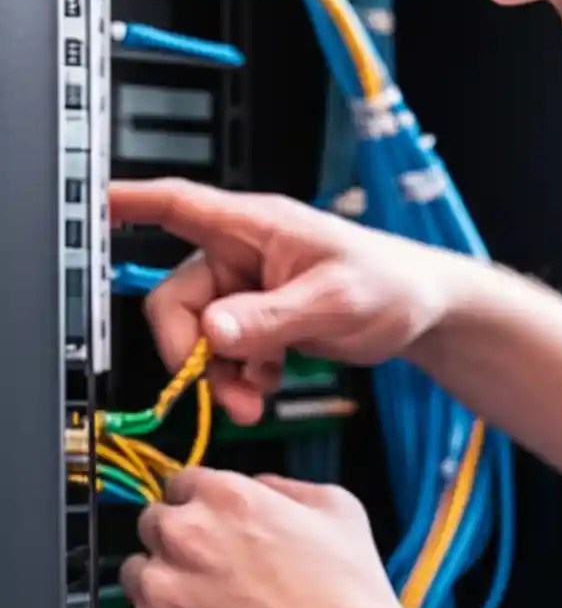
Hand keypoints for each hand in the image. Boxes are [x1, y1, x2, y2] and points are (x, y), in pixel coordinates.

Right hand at [109, 178, 474, 424]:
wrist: (423, 311)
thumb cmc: (392, 283)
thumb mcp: (335, 301)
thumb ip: (274, 318)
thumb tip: (215, 332)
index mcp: (256, 228)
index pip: (178, 206)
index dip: (130, 206)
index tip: (93, 211)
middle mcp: (243, 256)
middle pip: (178, 300)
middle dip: (192, 352)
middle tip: (226, 391)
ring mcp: (250, 291)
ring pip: (200, 336)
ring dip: (218, 375)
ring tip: (254, 402)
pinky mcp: (262, 322)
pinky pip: (226, 354)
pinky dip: (240, 377)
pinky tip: (268, 386)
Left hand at [115, 468, 418, 607]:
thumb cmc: (351, 603)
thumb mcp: (340, 513)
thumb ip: (286, 487)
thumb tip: (261, 488)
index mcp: (229, 498)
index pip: (182, 483)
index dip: (201, 505)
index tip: (211, 525)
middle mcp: (186, 538)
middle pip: (153, 526)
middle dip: (182, 544)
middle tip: (220, 573)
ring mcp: (160, 593)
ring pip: (138, 577)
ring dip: (167, 587)